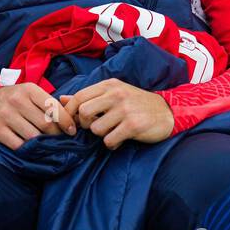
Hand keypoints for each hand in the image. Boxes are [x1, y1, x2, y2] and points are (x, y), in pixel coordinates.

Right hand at [0, 82, 76, 149]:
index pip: (54, 108)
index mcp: (29, 90)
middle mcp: (16, 100)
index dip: (66, 121)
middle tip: (58, 139)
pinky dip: (27, 148)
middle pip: (45, 123)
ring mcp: (4, 114)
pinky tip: (30, 147)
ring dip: (42, 143)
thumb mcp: (32, 94)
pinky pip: (18, 144)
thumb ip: (51, 104)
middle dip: (55, 134)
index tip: (71, 131)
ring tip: (46, 144)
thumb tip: (73, 120)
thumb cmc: (17, 99)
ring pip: (32, 135)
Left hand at [57, 78, 174, 149]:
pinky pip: (109, 140)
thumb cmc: (138, 104)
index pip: (79, 96)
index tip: (72, 123)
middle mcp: (117, 94)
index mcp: (110, 85)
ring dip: (101, 135)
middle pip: (83, 112)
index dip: (70, 112)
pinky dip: (112, 144)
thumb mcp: (115, 94)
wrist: (168, 112)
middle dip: (85, 124)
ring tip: (113, 132)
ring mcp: (126, 109)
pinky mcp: (133, 125)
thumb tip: (61, 99)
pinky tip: (120, 139)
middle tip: (95, 127)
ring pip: (96, 129)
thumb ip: (89, 96)